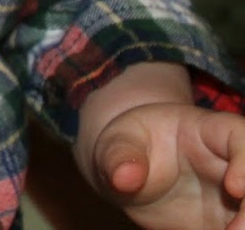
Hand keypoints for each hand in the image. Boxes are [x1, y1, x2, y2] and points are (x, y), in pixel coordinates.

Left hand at [87, 101, 244, 228]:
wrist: (131, 171)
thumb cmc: (131, 144)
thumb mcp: (118, 140)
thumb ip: (119, 155)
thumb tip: (124, 178)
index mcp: (211, 132)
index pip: (241, 137)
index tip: (232, 188)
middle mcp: (233, 165)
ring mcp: (235, 198)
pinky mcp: (225, 221)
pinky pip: (235, 228)